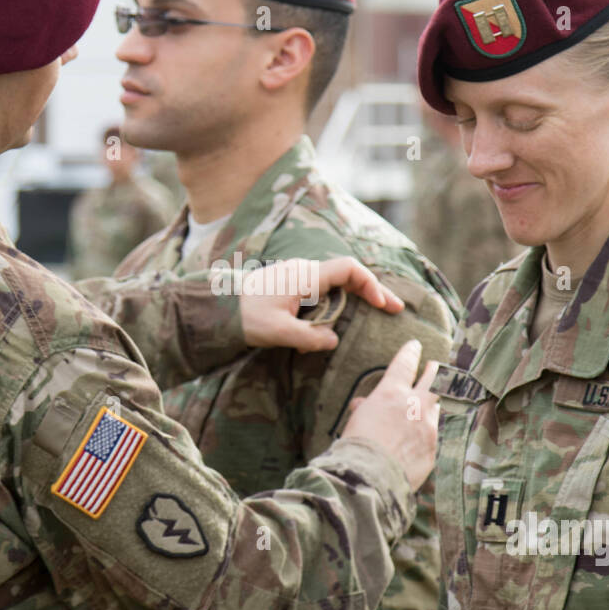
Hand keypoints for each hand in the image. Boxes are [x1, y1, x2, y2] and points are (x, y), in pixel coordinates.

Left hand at [240, 256, 403, 351]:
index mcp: (306, 277)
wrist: (215, 307)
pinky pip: (320, 291)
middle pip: (348, 275)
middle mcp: (305, 271)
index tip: (383, 304)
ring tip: (366, 320)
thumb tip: (333, 340)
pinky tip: (332, 325)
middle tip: (393, 310)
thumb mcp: (279, 332)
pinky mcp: (290, 284)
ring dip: (350, 302)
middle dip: (371, 292)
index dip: (371, 284)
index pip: (349, 269)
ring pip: (334, 285)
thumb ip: (310, 337)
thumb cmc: (245, 316)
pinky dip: (334, 304)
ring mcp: (297, 276)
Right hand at [340, 339, 439, 490]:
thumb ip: (365, 408)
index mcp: (391, 392)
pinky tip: (424, 435)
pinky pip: (435, 433)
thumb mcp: (355, 420)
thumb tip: (362, 404)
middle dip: (435, 370)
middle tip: (435, 366)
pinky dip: (428, 431)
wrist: (371, 477)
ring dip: (432, 404)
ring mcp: (428, 426)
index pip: (405, 364)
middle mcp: (414, 405)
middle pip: (434, 379)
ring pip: (436, 406)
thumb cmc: (356, 446)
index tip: (415, 345)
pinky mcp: (433, 447)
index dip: (410, 352)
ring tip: (430, 403)